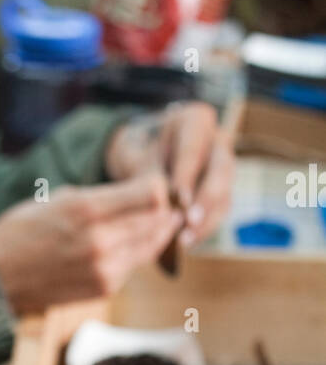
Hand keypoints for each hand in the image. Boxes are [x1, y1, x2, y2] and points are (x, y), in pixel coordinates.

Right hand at [0, 175, 182, 313]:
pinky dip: (139, 252)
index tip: (155, 182)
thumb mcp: (52, 199)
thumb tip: (127, 194)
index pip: (151, 194)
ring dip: (159, 231)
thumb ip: (94, 197)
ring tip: (160, 221)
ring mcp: (105, 268)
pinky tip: (131, 244)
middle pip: (159, 219)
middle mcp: (101, 240)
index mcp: (85, 209)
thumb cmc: (18, 234)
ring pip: (153, 244)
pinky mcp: (105, 288)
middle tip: (168, 202)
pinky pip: (136, 264)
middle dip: (166, 208)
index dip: (159, 185)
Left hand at [105, 100, 233, 245]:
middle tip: (190, 221)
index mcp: (195, 120)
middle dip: (206, 199)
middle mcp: (217, 141)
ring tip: (185, 240)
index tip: (179, 198)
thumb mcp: (138, 161)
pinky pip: (220, 212)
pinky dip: (204, 229)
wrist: (142, 162)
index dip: (188, 174)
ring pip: (225, 193)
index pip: (195, 147)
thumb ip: (151, 179)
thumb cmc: (138, 156)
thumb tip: (162, 207)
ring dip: (207, 220)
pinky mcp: (223, 193)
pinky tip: (187, 243)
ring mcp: (224, 168)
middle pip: (220, 170)